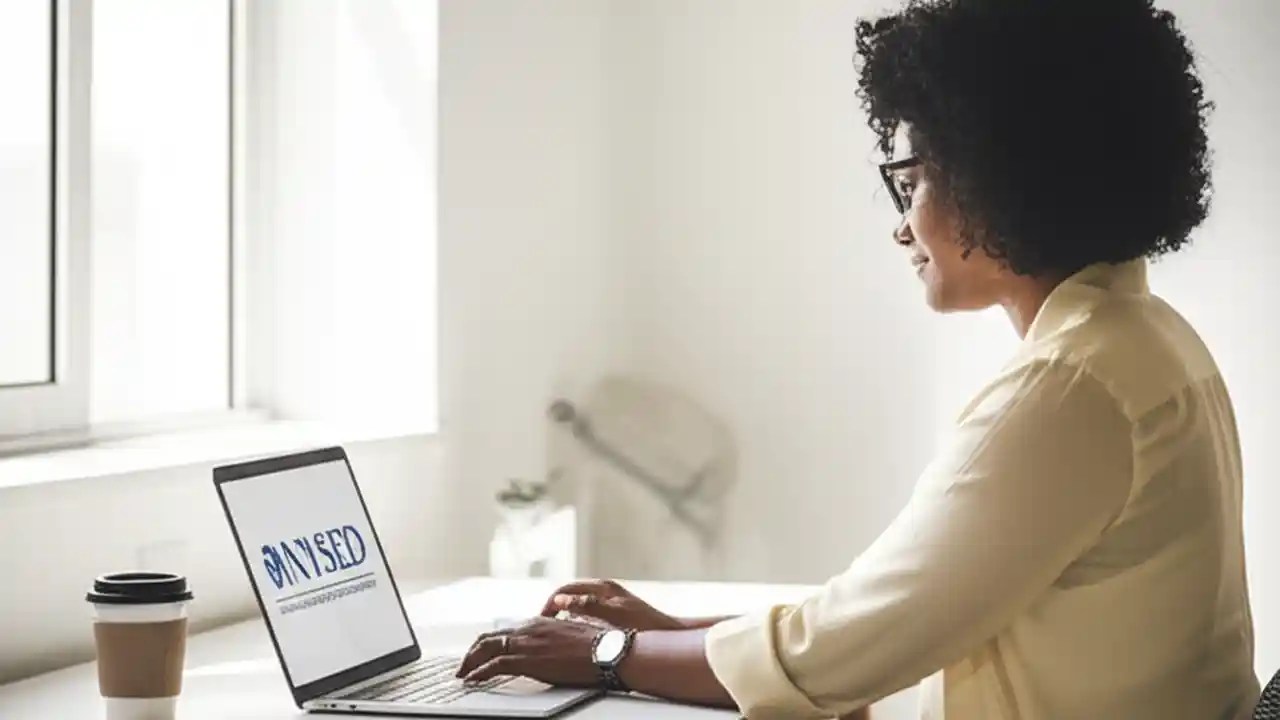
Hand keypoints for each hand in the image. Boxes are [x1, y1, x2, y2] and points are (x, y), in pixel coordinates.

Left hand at [456, 617, 602, 686]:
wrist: (607, 652)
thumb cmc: (597, 647)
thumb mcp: (570, 637)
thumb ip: (554, 641)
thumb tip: (551, 650)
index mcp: (538, 622)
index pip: (505, 632)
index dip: (489, 643)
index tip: (481, 653)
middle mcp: (528, 629)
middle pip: (489, 637)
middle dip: (472, 652)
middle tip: (464, 665)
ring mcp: (526, 643)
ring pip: (486, 649)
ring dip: (470, 663)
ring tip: (463, 674)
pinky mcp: (527, 659)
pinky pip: (493, 665)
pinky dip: (478, 673)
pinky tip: (471, 680)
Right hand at [540, 579, 683, 630]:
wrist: (668, 634)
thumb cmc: (644, 626)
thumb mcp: (614, 615)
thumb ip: (587, 606)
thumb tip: (560, 601)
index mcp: (602, 587)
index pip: (564, 590)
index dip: (548, 605)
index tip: (539, 621)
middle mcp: (603, 590)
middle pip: (567, 596)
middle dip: (552, 610)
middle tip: (541, 629)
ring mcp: (607, 600)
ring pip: (575, 605)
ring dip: (562, 617)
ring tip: (552, 634)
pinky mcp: (611, 612)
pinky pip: (584, 614)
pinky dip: (574, 622)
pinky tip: (572, 637)